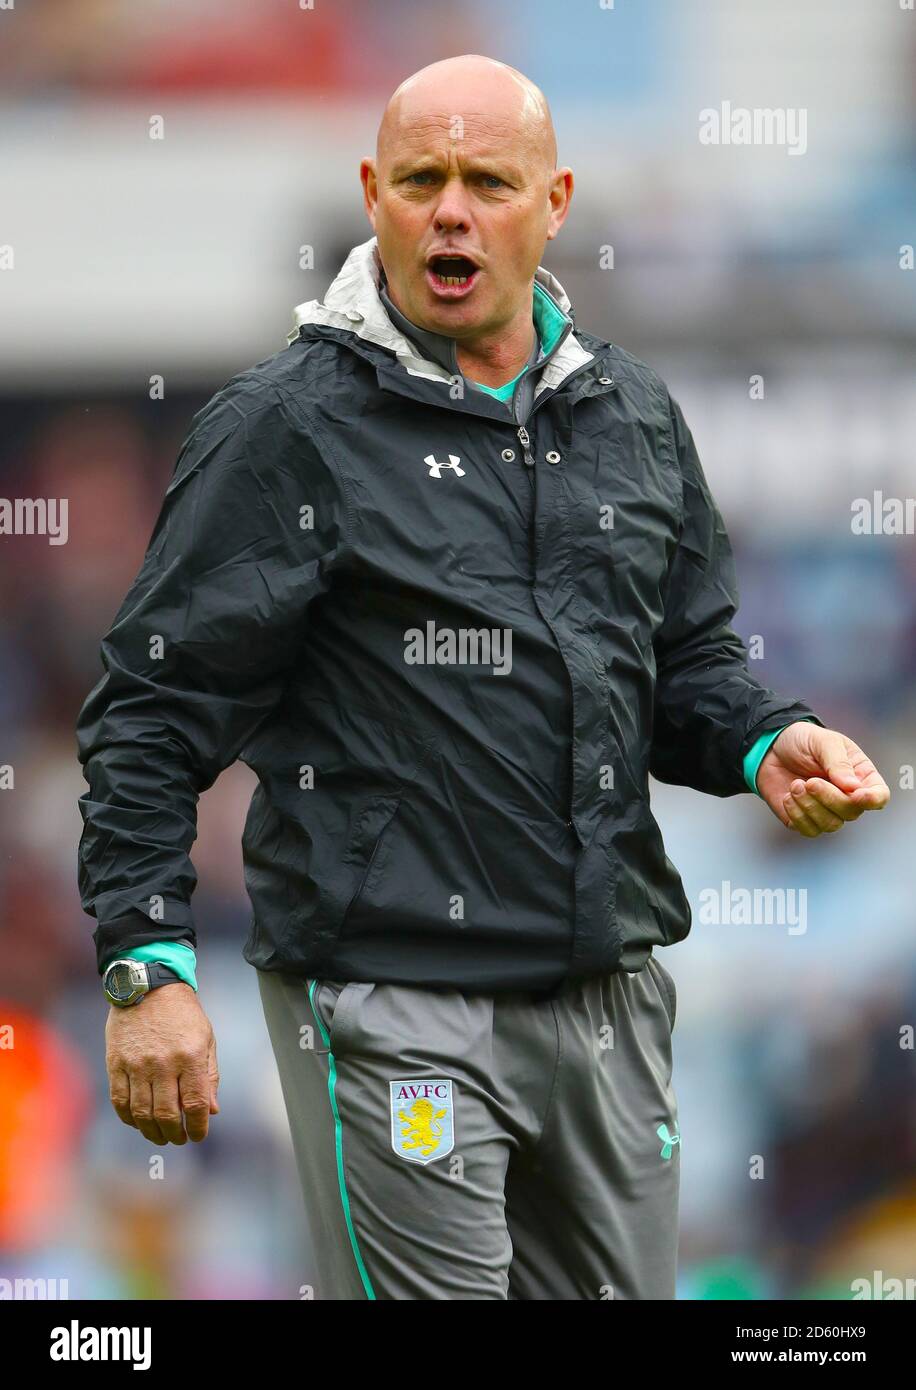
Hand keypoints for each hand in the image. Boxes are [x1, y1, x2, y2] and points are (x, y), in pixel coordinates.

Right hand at [106, 983, 219, 1144]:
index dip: (198, 1127)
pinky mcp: (116, 1063)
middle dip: (175, 1135)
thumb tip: (212, 1110)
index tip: (198, 1135)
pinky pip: (120, 1101)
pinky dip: (129, 1118)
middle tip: (179, 1139)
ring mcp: (137, 1064)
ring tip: (160, 1136)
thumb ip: (209, 1076)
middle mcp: (163, 1063)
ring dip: (152, 1132)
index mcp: (190, 1056)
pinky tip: (138, 1122)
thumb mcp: (206, 1038)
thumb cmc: (183, 1014)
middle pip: (167, 1114)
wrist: (148, 986)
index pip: (195, 1104)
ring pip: (142, 1113)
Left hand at [756, 721, 889, 836]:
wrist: (771, 748)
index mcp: (860, 775)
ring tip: (796, 785)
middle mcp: (847, 797)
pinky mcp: (805, 820)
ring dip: (811, 806)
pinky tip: (788, 796)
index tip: (856, 795)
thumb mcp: (823, 742)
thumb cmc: (802, 741)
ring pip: (831, 824)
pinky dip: (797, 815)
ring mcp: (827, 810)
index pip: (878, 796)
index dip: (872, 799)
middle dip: (830, 798)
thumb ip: (839, 763)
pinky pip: (809, 830)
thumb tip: (853, 787)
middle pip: (852, 812)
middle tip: (810, 782)